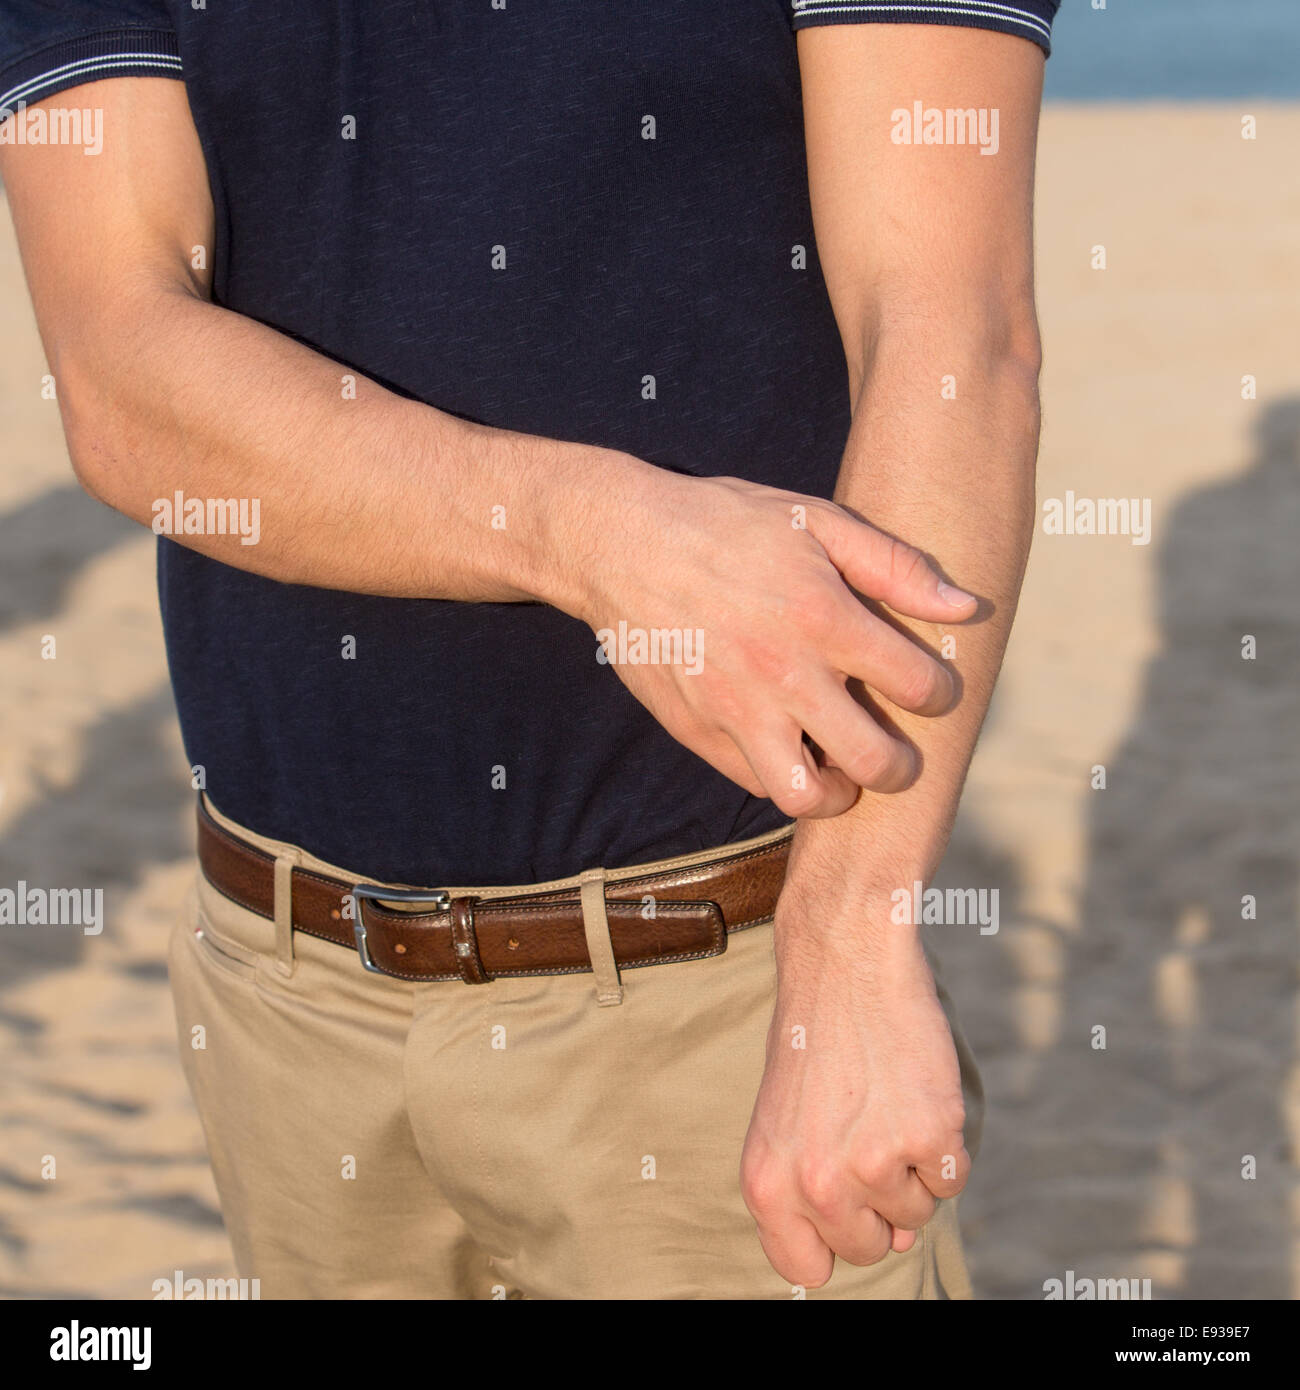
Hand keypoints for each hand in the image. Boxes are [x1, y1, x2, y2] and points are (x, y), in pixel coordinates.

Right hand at [568, 467, 976, 817]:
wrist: (620, 544)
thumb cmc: (724, 524)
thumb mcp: (815, 521)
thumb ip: (896, 566)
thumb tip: (966, 609)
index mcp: (822, 617)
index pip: (917, 687)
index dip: (940, 693)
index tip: (930, 689)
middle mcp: (782, 674)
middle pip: (875, 763)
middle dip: (903, 766)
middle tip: (898, 751)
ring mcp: (735, 711)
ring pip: (809, 797)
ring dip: (840, 792)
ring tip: (843, 767)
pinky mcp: (697, 731)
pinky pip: (756, 782)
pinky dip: (783, 775)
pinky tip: (790, 744)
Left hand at [739, 908, 969, 1287]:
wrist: (845, 958)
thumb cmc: (815, 1036)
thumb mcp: (788, 1118)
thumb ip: (821, 1189)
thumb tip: (896, 1238)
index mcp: (766, 1182)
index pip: (804, 1269)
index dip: (829, 1242)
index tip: (841, 1207)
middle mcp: (813, 1182)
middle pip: (868, 1249)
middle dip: (876, 1204)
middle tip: (863, 1132)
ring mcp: (872, 1163)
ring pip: (914, 1215)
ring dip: (911, 1168)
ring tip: (884, 1101)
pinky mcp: (927, 1136)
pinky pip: (952, 1180)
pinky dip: (945, 1145)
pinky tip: (915, 1092)